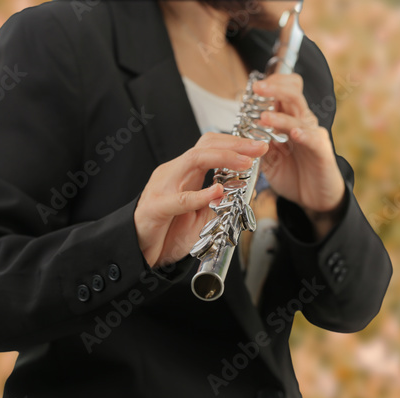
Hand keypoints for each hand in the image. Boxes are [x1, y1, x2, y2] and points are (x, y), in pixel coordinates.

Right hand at [134, 133, 268, 267]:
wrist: (140, 251)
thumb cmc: (169, 232)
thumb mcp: (203, 215)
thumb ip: (221, 201)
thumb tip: (245, 188)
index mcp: (184, 172)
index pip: (210, 145)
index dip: (236, 143)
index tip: (259, 146)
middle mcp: (173, 173)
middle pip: (205, 145)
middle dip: (235, 144)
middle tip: (259, 148)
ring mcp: (162, 187)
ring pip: (193, 161)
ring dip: (223, 159)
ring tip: (246, 163)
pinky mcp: (155, 208)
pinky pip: (179, 199)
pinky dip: (200, 195)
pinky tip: (217, 192)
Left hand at [254, 74, 345, 237]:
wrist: (314, 198)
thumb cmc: (293, 174)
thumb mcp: (269, 157)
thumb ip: (258, 141)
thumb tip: (241, 128)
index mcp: (289, 119)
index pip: (284, 91)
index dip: (272, 84)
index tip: (254, 87)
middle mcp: (302, 122)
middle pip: (293, 93)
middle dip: (275, 88)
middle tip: (257, 89)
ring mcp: (313, 134)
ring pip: (299, 116)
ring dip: (280, 116)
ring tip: (264, 117)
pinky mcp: (321, 151)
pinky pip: (313, 139)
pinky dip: (304, 134)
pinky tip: (294, 133)